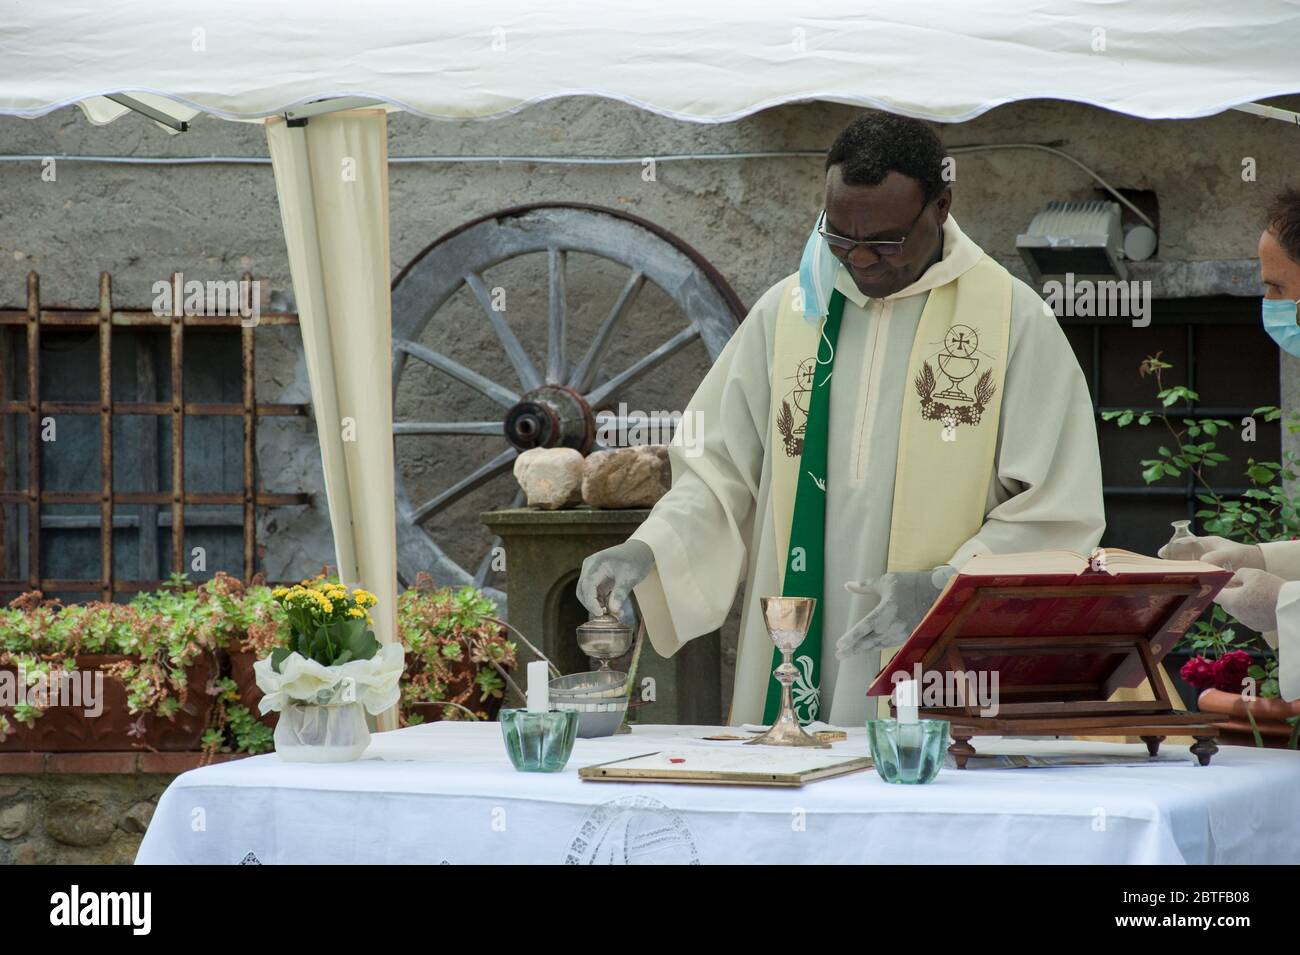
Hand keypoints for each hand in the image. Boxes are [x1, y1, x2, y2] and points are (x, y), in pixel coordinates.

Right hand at [577, 539, 653, 626]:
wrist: (641, 550)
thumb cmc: (636, 559)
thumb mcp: (630, 577)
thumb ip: (620, 593)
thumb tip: (612, 610)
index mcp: (596, 563)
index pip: (587, 586)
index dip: (591, 602)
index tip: (601, 614)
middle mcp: (590, 567)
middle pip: (583, 591)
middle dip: (592, 606)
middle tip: (607, 617)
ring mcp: (592, 573)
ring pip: (587, 594)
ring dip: (598, 606)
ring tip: (615, 613)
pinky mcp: (597, 579)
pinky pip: (595, 594)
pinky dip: (602, 603)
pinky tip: (614, 608)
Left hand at [835, 566, 952, 659]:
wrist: (937, 593)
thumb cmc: (910, 584)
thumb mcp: (887, 581)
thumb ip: (866, 586)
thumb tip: (847, 585)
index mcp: (886, 611)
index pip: (864, 628)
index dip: (851, 638)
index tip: (839, 644)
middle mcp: (893, 626)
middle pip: (868, 641)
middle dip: (852, 649)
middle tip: (838, 655)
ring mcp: (901, 633)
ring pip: (877, 645)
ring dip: (862, 649)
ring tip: (848, 654)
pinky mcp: (907, 636)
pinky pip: (887, 644)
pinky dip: (875, 647)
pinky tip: (867, 648)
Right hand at [1158, 534, 1263, 569]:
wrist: (1260, 565)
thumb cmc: (1245, 555)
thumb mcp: (1231, 553)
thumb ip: (1217, 556)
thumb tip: (1201, 563)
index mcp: (1206, 543)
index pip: (1184, 543)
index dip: (1172, 547)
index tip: (1161, 553)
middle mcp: (1203, 553)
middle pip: (1182, 556)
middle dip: (1171, 560)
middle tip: (1161, 568)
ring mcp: (1206, 564)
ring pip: (1188, 567)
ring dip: (1180, 571)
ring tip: (1169, 578)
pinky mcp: (1210, 575)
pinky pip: (1197, 576)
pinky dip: (1190, 579)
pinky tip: (1185, 586)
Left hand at [1214, 568, 1284, 632]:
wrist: (1291, 607)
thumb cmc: (1272, 589)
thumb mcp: (1253, 574)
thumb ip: (1238, 574)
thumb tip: (1232, 578)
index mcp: (1232, 601)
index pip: (1215, 596)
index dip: (1216, 588)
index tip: (1220, 583)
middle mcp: (1237, 615)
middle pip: (1226, 604)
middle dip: (1230, 594)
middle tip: (1240, 585)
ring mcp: (1247, 622)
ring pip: (1238, 611)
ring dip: (1241, 603)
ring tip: (1254, 594)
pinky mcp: (1258, 627)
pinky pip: (1248, 617)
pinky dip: (1251, 610)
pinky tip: (1262, 603)